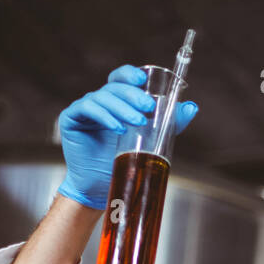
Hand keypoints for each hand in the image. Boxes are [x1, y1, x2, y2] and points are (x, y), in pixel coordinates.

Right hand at [57, 65, 197, 210]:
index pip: (121, 79)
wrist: (100, 189)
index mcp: (116, 102)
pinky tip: (117, 128)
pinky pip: (87, 108)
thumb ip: (169, 123)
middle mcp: (99, 101)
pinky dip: (104, 116)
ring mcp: (84, 109)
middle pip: (114, 87)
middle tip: (147, 107)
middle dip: (132, 95)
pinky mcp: (71, 119)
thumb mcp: (151, 141)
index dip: (130, 75)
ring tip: (137, 123)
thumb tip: (192, 107)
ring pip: (103, 97)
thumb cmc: (123, 165)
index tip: (143, 80)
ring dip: (121, 108)